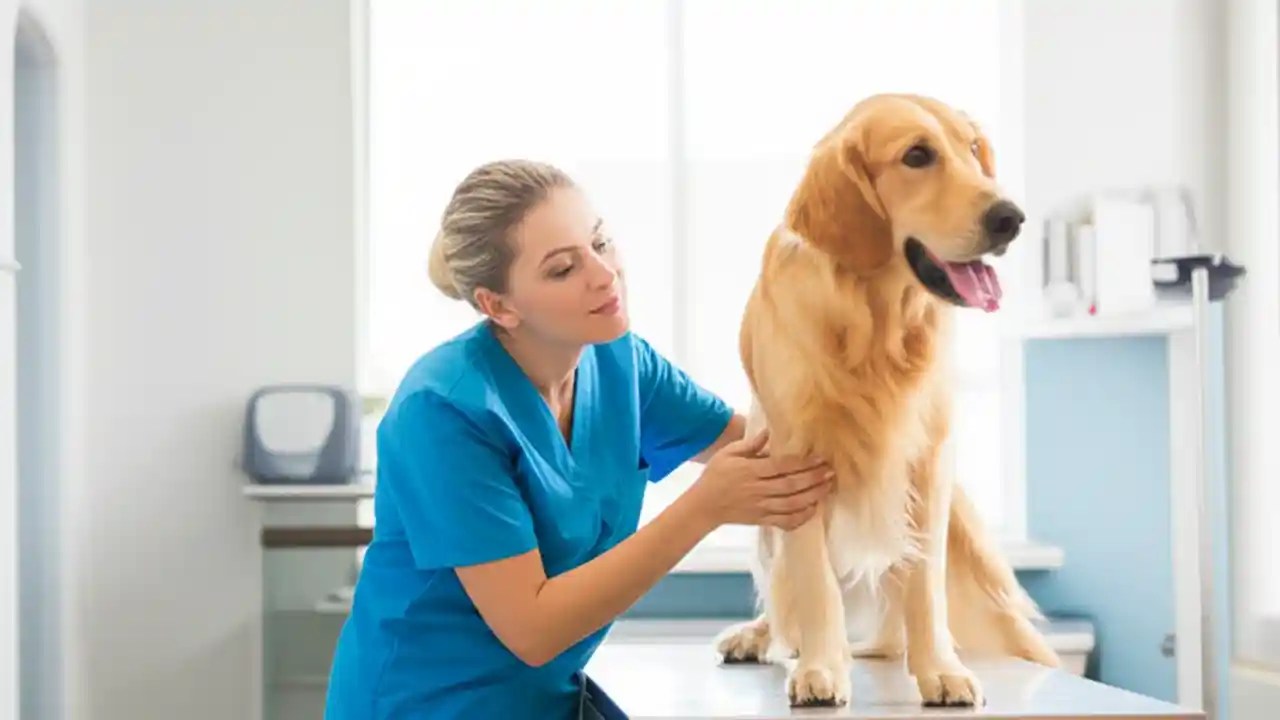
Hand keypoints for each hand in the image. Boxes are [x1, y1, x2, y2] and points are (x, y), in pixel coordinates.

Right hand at [686, 430, 834, 530]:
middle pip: (791, 485)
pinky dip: (800, 517)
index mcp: (750, 471)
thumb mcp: (728, 453)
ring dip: (812, 496)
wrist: (704, 506)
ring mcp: (760, 507)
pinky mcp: (762, 520)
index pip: (781, 466)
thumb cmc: (716, 475)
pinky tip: (812, 509)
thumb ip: (750, 444)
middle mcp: (757, 489)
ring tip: (828, 487)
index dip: (802, 463)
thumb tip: (770, 431)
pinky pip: (785, 521)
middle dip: (813, 479)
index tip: (820, 458)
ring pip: (791, 504)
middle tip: (831, 472)